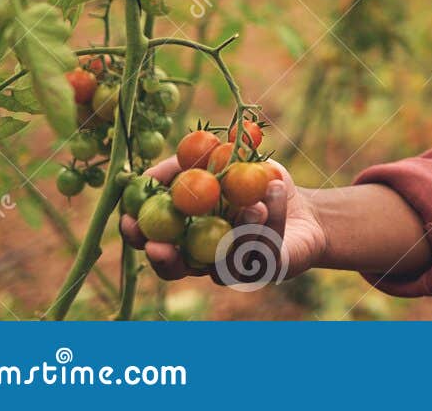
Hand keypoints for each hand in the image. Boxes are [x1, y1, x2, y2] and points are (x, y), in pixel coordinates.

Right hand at [119, 157, 328, 283]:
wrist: (304, 207)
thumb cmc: (254, 184)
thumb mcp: (219, 162)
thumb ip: (183, 167)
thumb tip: (144, 175)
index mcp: (188, 238)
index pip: (154, 244)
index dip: (138, 236)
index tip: (128, 221)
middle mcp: (206, 261)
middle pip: (177, 268)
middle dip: (165, 259)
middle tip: (159, 245)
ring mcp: (236, 268)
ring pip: (227, 260)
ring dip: (238, 230)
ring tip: (249, 205)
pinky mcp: (268, 268)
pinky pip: (264, 248)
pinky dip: (271, 217)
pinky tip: (274, 192)